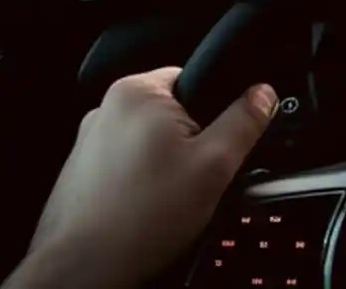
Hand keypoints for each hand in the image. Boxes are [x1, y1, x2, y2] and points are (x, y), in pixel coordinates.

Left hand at [4, 67, 276, 288]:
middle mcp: (107, 108)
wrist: (84, 267)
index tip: (222, 141)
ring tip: (172, 199)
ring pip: (150, 141)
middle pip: (173, 112)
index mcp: (137, 92)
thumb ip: (244, 123)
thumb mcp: (214, 166)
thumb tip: (264, 94)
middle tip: (200, 177)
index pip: (194, 77)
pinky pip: (128, 163)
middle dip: (192, 143)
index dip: (217, 109)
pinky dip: (143, 181)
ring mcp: (89, 140)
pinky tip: (149, 208)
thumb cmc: (144, 216)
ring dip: (167, 164)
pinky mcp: (82, 169)